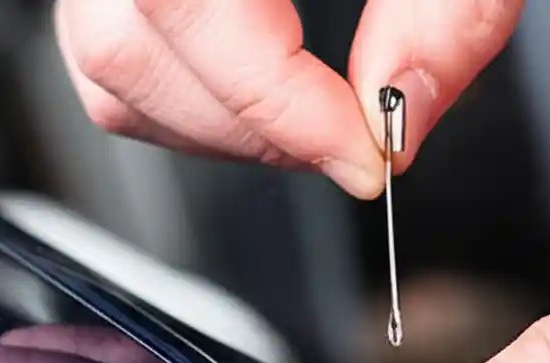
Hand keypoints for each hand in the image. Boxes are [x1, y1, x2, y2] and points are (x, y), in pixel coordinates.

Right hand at [55, 0, 523, 197]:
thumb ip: (447, 8)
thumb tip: (400, 118)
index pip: (175, 7)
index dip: (273, 105)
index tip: (364, 159)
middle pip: (118, 49)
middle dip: (245, 129)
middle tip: (344, 148)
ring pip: (102, 59)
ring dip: (213, 124)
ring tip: (312, 127)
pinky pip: (114, 43)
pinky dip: (189, 96)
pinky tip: (271, 93)